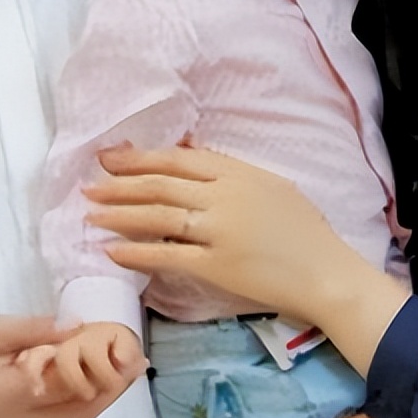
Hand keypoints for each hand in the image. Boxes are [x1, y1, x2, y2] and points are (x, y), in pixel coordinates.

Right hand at [0, 314, 145, 417]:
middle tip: (140, 360)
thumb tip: (78, 326)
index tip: (128, 347)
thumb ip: (34, 329)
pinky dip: (87, 403)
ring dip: (105, 396)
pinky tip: (100, 384)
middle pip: (83, 408)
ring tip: (128, 370)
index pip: (71, 382)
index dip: (104, 366)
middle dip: (115, 385)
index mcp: (12, 394)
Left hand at [85, 143, 409, 374]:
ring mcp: (219, 230)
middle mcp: (224, 195)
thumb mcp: (269, 184)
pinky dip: (137, 252)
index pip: (178, 159)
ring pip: (158, 216)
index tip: (112, 158)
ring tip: (92, 214)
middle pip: (161, 183)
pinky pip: (167, 255)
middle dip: (120, 184)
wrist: (328, 272)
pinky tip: (113, 251)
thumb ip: (228, 168)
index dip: (141, 158)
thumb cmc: (304, 230)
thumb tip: (190, 145)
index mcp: (237, 172)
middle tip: (89, 184)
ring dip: (120, 214)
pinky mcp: (217, 265)